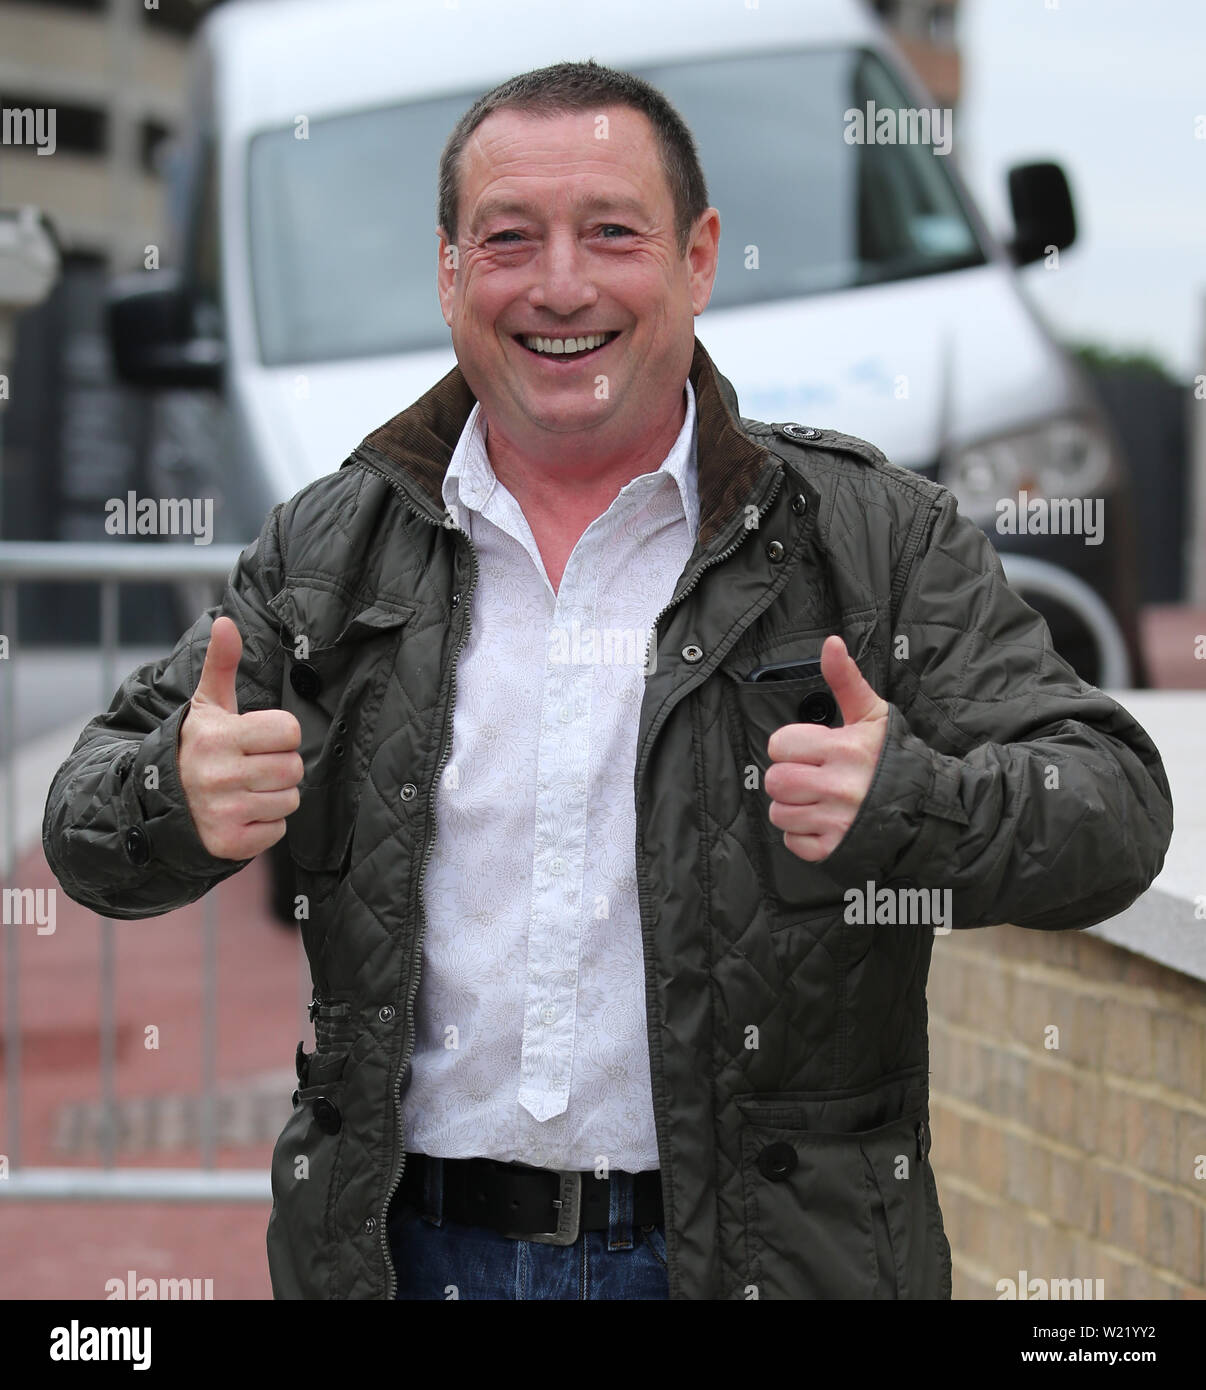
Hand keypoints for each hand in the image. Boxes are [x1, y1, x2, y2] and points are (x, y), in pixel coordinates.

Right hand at [177, 616, 303, 859]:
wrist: (155, 803)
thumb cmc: (194, 746)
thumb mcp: (206, 705)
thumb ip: (221, 664)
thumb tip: (225, 621)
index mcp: (220, 737)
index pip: (289, 731)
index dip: (280, 734)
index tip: (258, 738)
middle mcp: (220, 775)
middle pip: (293, 767)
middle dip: (279, 766)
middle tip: (252, 766)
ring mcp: (224, 811)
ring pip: (289, 800)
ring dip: (274, 796)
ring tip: (245, 789)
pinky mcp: (229, 843)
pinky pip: (277, 831)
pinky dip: (265, 825)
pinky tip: (240, 813)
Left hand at [764, 635, 889, 861]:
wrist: (929, 810)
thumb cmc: (895, 758)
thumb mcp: (873, 715)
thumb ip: (846, 680)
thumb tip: (831, 643)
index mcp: (843, 748)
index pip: (779, 745)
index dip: (791, 746)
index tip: (811, 751)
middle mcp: (839, 786)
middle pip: (775, 781)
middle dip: (788, 778)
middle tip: (811, 777)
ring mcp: (837, 821)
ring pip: (779, 813)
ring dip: (792, 808)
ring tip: (817, 800)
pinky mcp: (836, 850)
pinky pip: (793, 843)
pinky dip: (802, 836)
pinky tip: (823, 823)